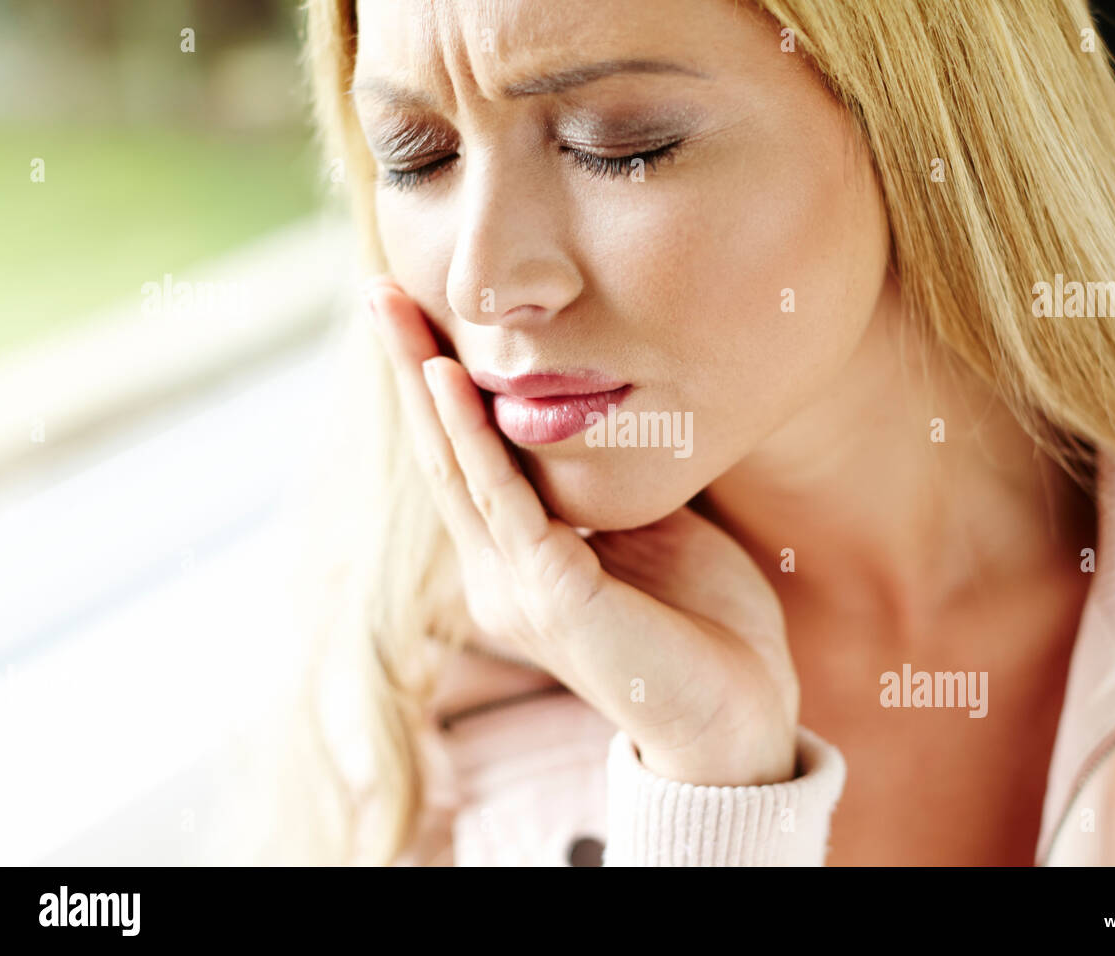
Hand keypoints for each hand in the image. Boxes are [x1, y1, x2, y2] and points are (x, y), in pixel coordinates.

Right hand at [365, 276, 799, 785]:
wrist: (736, 717)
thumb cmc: (704, 625)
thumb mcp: (653, 530)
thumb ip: (611, 482)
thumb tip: (605, 410)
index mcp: (522, 557)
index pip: (468, 458)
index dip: (440, 385)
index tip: (422, 312)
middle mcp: (501, 570)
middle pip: (442, 452)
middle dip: (410, 366)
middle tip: (378, 288)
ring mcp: (515, 586)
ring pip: (456, 466)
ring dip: (421, 381)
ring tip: (392, 309)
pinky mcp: (549, 596)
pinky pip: (502, 499)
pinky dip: (470, 434)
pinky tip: (447, 377)